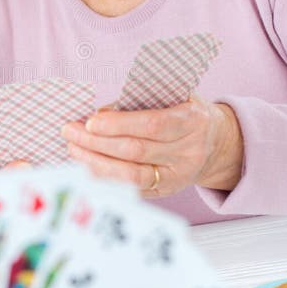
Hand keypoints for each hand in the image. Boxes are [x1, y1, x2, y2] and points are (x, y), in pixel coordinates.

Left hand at [62, 96, 243, 197]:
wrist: (216, 142)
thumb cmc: (185, 112)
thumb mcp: (173, 96)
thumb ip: (142, 101)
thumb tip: (101, 113)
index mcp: (192, 121)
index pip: (153, 125)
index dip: (119, 124)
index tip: (91, 121)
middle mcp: (187, 152)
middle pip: (137, 151)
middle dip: (97, 142)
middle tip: (71, 132)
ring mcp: (177, 176)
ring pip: (132, 175)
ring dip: (96, 163)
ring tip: (73, 149)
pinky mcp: (165, 191)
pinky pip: (131, 189)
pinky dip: (105, 178)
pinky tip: (85, 167)